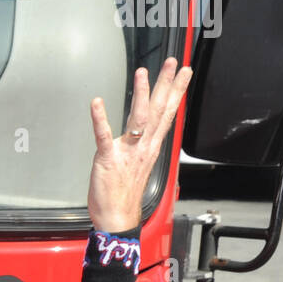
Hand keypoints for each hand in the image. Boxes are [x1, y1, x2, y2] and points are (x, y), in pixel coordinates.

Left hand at [87, 57, 192, 230]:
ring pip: (139, 119)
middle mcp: (143, 147)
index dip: (176, 91)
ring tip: (143, 72)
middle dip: (167, 84)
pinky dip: (100, 119)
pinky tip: (97, 102)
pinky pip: (104, 136)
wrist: (117, 219)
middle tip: (174, 62)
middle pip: (159, 111)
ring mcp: (127, 152)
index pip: (167, 114)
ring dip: (142, 95)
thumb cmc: (125, 195)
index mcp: (150, 147)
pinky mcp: (108, 159)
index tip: (185, 72)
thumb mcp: (139, 165)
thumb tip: (144, 132)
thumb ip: (141, 145)